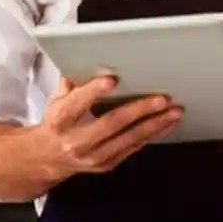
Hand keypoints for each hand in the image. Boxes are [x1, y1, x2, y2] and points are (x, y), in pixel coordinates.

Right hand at [37, 76, 182, 178]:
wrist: (47, 158)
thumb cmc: (56, 122)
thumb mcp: (55, 98)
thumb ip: (72, 79)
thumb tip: (89, 57)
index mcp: (60, 119)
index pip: (77, 103)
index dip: (94, 91)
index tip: (112, 79)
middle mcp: (76, 141)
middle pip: (110, 124)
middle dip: (139, 110)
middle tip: (161, 98)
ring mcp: (93, 156)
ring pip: (128, 139)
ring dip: (155, 124)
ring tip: (174, 111)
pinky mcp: (106, 164)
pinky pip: (134, 148)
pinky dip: (154, 134)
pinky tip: (167, 123)